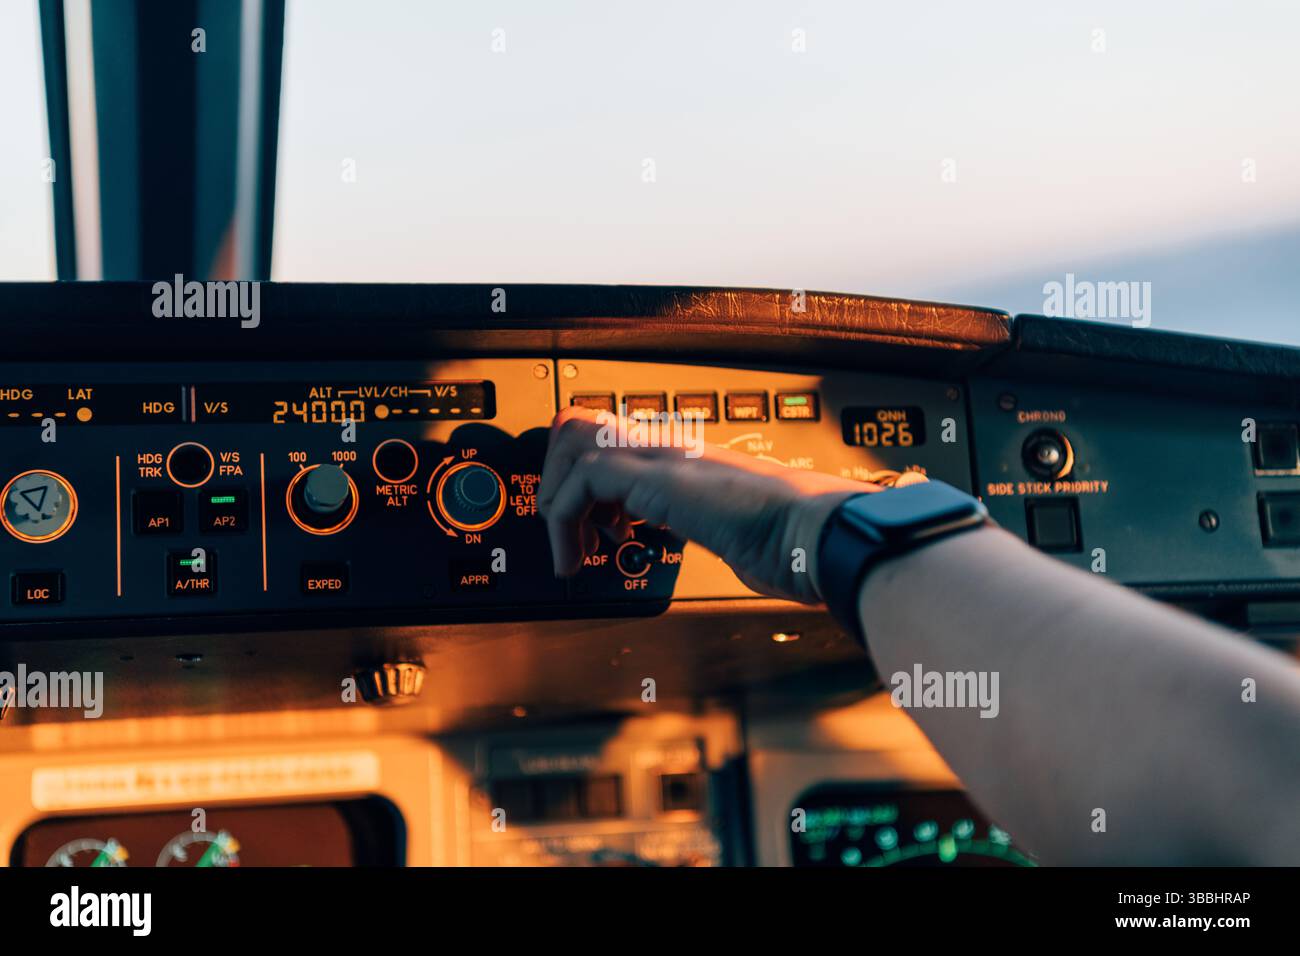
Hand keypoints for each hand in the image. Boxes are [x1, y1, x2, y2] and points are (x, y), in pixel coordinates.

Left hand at [537, 405, 882, 602]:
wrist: (818, 535)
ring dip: (556, 495)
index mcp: (686, 459)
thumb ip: (707, 532)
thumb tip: (708, 551)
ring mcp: (662, 456)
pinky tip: (577, 557)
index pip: (612, 442)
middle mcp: (668, 447)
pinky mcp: (657, 477)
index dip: (584, 481)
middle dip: (556, 475)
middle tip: (568, 527)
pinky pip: (583, 479)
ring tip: (569, 545)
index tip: (587, 528)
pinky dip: (563, 522)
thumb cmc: (794, 539)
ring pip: (571, 437)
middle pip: (580, 422)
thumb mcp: (732, 534)